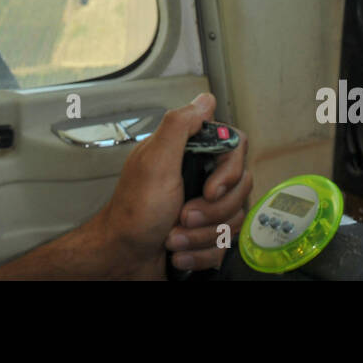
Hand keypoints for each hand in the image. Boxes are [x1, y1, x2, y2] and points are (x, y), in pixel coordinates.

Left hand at [90, 92, 251, 278]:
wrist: (122, 260)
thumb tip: (203, 101)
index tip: (210, 189)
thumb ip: (178, 126)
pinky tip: (178, 252)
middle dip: (210, 212)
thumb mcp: (154, 162)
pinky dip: (200, 254)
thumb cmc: (133, 214)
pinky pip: (224, 246)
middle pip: (240, 188)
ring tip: (173, 237)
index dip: (230, 171)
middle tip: (182, 215)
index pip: (235, 147)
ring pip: (233, 220)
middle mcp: (199, 177)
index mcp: (188, 154)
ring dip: (201, 236)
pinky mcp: (206, 235)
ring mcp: (204, 208)